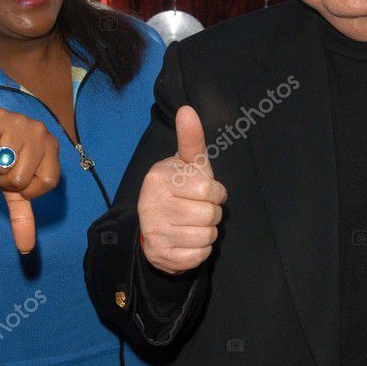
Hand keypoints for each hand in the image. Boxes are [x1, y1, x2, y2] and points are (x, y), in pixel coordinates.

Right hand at [0, 107, 60, 253]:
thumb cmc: (3, 160)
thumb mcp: (14, 190)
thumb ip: (23, 217)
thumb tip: (26, 249)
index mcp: (51, 149)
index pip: (47, 182)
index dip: (28, 189)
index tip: (18, 182)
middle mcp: (40, 133)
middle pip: (21, 177)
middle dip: (5, 179)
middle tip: (2, 166)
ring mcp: (20, 122)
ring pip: (2, 165)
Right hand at [137, 105, 226, 273]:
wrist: (153, 226)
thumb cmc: (178, 190)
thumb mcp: (185, 163)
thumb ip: (191, 139)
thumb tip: (187, 109)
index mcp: (158, 178)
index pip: (208, 190)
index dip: (215, 193)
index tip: (205, 193)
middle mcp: (151, 204)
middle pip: (209, 215)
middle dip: (212, 214)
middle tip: (199, 210)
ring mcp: (154, 232)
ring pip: (205, 236)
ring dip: (207, 232)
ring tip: (194, 224)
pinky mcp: (160, 255)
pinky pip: (198, 256)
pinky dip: (200, 250)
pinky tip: (188, 240)